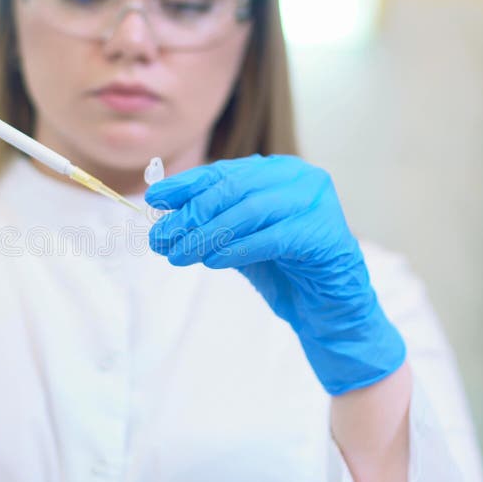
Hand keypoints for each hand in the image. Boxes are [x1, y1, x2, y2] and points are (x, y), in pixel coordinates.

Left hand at [145, 154, 405, 394]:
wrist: (327, 309)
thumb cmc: (282, 270)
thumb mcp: (237, 239)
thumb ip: (209, 221)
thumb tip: (162, 213)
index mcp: (278, 171)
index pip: (224, 172)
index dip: (187, 185)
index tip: (155, 199)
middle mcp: (300, 178)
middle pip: (235, 189)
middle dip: (192, 213)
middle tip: (160, 236)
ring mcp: (318, 202)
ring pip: (251, 210)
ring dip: (208, 234)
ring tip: (178, 255)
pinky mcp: (326, 233)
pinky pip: (274, 237)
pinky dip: (238, 248)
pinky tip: (213, 262)